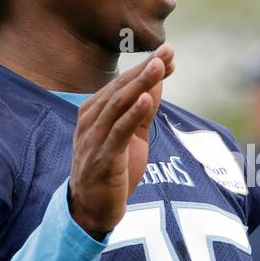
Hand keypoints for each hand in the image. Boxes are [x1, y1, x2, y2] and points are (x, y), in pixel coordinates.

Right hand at [68, 44, 174, 238]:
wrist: (92, 208)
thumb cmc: (112, 168)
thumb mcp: (132, 135)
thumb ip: (143, 110)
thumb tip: (157, 81)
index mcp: (94, 111)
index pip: (122, 84)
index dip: (145, 68)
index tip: (169, 54)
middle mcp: (90, 121)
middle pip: (120, 89)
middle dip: (144, 69)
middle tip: (167, 51)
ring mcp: (94, 139)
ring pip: (118, 105)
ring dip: (139, 84)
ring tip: (158, 66)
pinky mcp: (103, 159)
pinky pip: (118, 132)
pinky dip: (132, 114)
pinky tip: (146, 99)